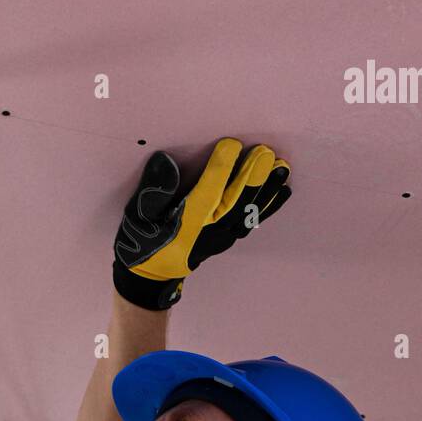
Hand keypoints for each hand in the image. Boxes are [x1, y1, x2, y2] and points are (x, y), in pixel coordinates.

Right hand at [112, 137, 290, 310]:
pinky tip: (283, 190)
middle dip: (252, 176)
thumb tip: (165, 161)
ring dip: (267, 188)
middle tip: (266, 153)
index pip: (208, 191)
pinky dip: (269, 205)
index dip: (221, 167)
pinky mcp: (227, 239)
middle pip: (236, 201)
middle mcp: (209, 231)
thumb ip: (153, 190)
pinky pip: (251, 221)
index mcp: (187, 223)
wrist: (151, 276)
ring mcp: (222, 237)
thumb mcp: (137, 216)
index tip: (231, 144)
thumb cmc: (142, 242)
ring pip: (249, 210)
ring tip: (283, 167)